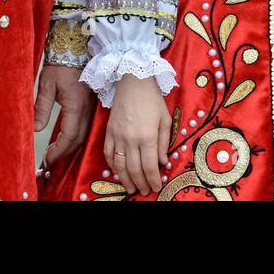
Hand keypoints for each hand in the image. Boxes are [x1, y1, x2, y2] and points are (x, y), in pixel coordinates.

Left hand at [35, 64, 96, 164]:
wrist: (74, 49)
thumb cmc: (60, 65)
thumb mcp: (46, 85)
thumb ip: (41, 109)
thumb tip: (35, 130)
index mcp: (76, 105)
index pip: (69, 135)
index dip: (59, 150)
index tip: (47, 159)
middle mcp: (86, 109)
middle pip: (78, 138)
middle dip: (65, 152)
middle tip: (50, 160)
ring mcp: (90, 106)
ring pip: (84, 133)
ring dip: (71, 146)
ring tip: (57, 153)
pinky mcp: (90, 104)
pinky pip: (86, 126)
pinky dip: (76, 137)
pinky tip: (67, 139)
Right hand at [105, 74, 171, 195]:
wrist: (133, 81)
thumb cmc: (152, 99)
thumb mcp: (165, 119)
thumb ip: (164, 142)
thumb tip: (163, 162)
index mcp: (148, 136)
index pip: (150, 166)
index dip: (153, 179)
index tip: (156, 187)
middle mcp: (131, 139)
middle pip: (134, 169)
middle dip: (140, 183)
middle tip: (144, 191)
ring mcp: (117, 136)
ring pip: (120, 165)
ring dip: (125, 179)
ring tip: (131, 188)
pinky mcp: (108, 132)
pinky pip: (108, 154)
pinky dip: (113, 166)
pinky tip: (118, 172)